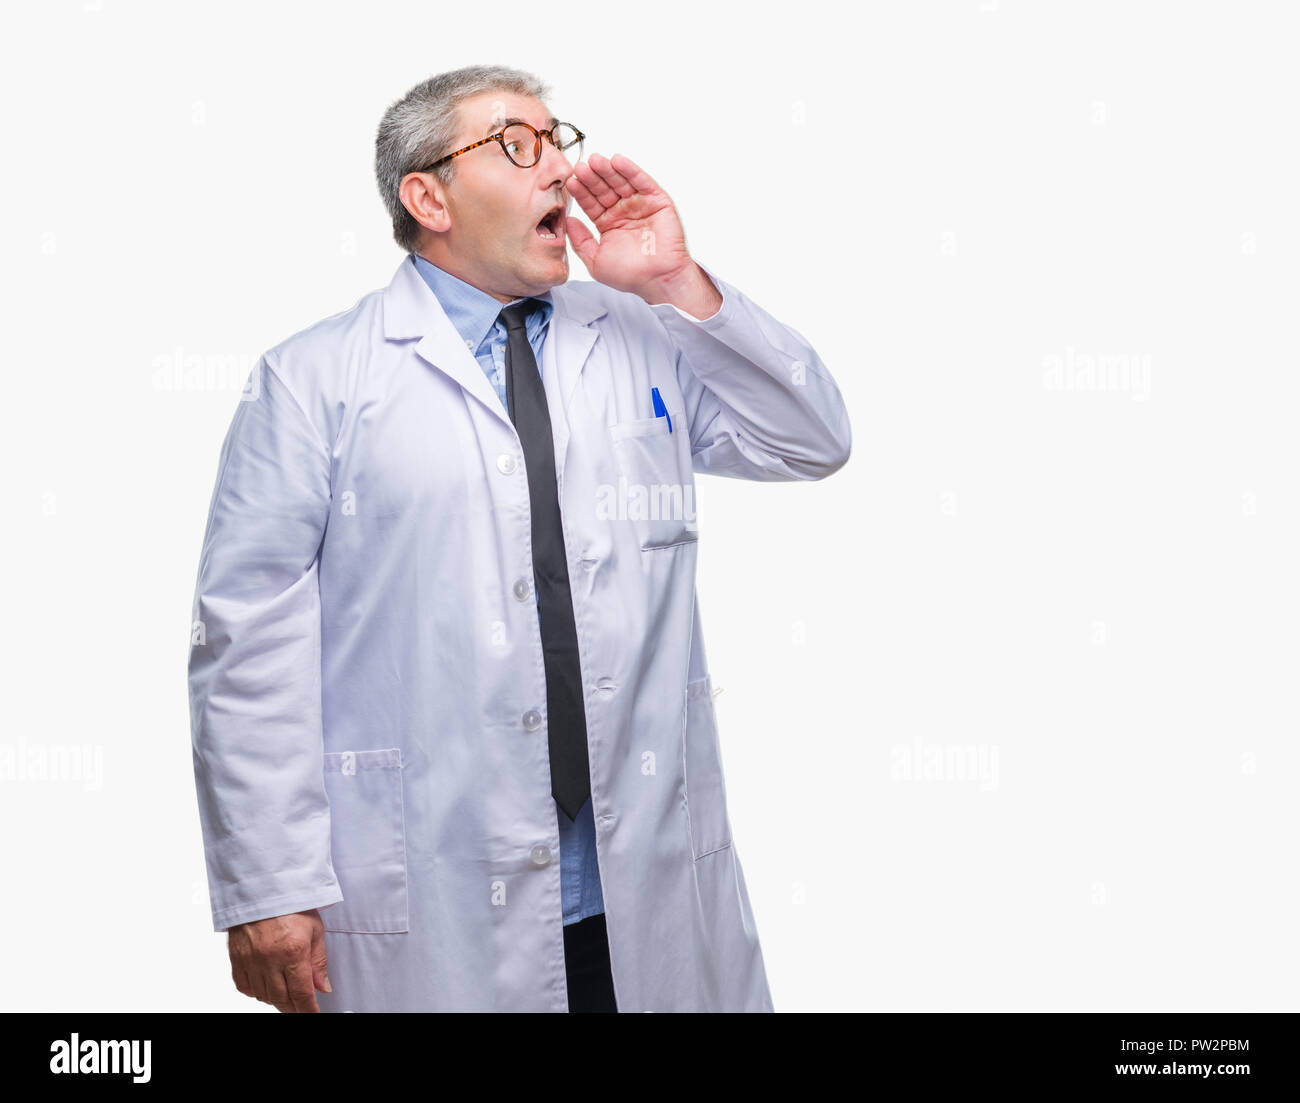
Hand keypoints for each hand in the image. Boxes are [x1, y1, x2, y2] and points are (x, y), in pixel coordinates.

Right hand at [228, 908, 330, 1012]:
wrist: (264, 887)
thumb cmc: (291, 904)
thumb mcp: (315, 929)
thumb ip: (318, 961)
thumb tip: (322, 987)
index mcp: (292, 951)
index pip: (301, 993)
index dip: (308, 1009)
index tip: (313, 1013)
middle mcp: (269, 959)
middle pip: (281, 999)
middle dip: (293, 1007)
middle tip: (301, 1007)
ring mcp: (250, 960)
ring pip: (263, 995)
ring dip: (276, 1000)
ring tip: (286, 994)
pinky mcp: (237, 958)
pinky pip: (245, 987)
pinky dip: (256, 991)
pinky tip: (266, 986)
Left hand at [564, 153, 698, 298]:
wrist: (658, 280)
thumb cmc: (631, 275)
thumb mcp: (596, 261)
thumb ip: (580, 241)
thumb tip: (567, 222)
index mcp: (608, 223)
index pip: (591, 203)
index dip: (581, 192)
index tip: (571, 181)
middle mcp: (623, 212)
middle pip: (604, 189)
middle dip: (592, 178)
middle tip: (580, 167)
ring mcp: (640, 205)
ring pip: (621, 182)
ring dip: (608, 170)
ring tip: (595, 161)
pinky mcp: (657, 201)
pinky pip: (642, 182)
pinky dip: (630, 170)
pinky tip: (617, 161)